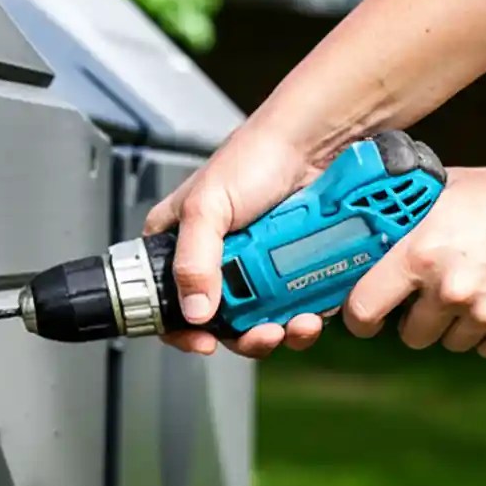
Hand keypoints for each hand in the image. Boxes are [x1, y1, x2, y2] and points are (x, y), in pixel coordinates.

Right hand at [143, 125, 325, 356]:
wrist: (318, 143)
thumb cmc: (255, 156)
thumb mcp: (207, 207)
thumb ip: (193, 261)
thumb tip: (195, 311)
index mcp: (179, 245)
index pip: (166, 303)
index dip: (182, 330)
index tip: (204, 342)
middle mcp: (214, 261)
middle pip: (218, 322)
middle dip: (243, 336)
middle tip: (262, 334)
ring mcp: (255, 269)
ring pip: (260, 321)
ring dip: (278, 331)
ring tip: (296, 323)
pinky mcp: (291, 271)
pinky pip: (294, 308)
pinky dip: (304, 317)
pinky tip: (313, 310)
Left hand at [344, 160, 485, 356]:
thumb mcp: (443, 192)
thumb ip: (403, 220)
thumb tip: (367, 231)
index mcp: (419, 256)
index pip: (364, 309)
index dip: (359, 318)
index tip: (364, 317)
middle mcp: (449, 290)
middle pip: (410, 335)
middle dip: (415, 320)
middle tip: (429, 297)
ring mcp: (485, 314)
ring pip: (449, 344)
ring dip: (454, 326)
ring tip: (472, 291)